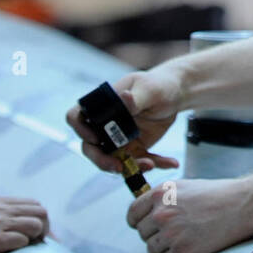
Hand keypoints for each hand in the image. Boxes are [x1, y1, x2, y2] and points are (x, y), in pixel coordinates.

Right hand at [0, 197, 49, 252]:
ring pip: (35, 224)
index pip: (33, 204)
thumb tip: (11, 226)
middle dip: (45, 229)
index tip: (39, 236)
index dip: (41, 220)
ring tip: (27, 251)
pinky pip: (21, 240)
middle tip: (37, 245)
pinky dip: (23, 248)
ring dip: (36, 239)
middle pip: (40, 212)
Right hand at [66, 67, 183, 173]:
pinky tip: (171, 162)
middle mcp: (105, 125)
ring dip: (131, 167)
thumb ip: (136, 98)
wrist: (175, 95)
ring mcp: (118, 139)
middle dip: (102, 161)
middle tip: (118, 167)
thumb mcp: (149, 90)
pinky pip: (139, 163)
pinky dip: (154, 164)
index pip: (76, 117)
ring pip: (114, 161)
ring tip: (152, 163)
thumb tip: (124, 98)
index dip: (79, 129)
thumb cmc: (158, 85)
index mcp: (102, 105)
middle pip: (91, 147)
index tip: (93, 137)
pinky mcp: (134, 149)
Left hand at [128, 177, 252, 252]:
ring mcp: (171, 233)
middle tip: (169, 234)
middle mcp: (162, 213)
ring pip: (150, 249)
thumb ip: (162, 199)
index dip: (136, 221)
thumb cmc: (216, 195)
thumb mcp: (183, 187)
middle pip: (142, 233)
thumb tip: (146, 214)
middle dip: (152, 235)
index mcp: (160, 193)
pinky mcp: (182, 251)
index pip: (133, 213)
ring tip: (177, 243)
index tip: (141, 226)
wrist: (241, 206)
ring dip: (160, 249)